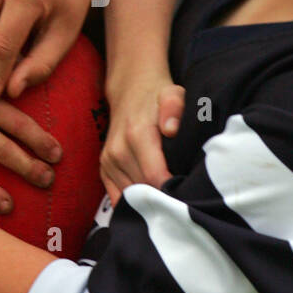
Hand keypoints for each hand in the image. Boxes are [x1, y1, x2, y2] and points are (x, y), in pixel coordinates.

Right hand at [100, 68, 184, 204]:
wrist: (130, 90)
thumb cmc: (157, 96)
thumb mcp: (172, 94)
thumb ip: (174, 108)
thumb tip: (170, 129)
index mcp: (137, 135)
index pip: (155, 177)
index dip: (173, 190)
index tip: (189, 194)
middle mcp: (118, 151)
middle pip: (144, 190)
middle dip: (164, 197)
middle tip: (183, 198)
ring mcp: (109, 160)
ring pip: (131, 196)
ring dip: (149, 201)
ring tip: (168, 198)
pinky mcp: (104, 167)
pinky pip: (117, 196)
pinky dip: (133, 202)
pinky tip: (149, 199)